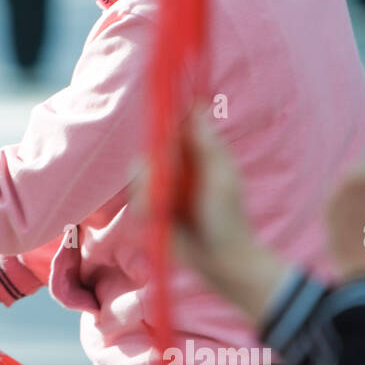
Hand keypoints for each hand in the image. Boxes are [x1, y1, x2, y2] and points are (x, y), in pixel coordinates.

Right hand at [137, 112, 285, 323]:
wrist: (220, 259)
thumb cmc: (229, 216)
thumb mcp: (222, 177)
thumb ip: (208, 144)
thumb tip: (197, 105)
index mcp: (194, 154)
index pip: (170, 128)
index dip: (162, 122)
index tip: (159, 126)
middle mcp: (174, 168)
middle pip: (148, 150)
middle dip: (152, 164)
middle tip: (167, 177)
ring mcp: (160, 188)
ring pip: (137, 173)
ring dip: (146, 188)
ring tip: (162, 207)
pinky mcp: (149, 209)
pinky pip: (135, 198)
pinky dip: (144, 206)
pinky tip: (158, 217)